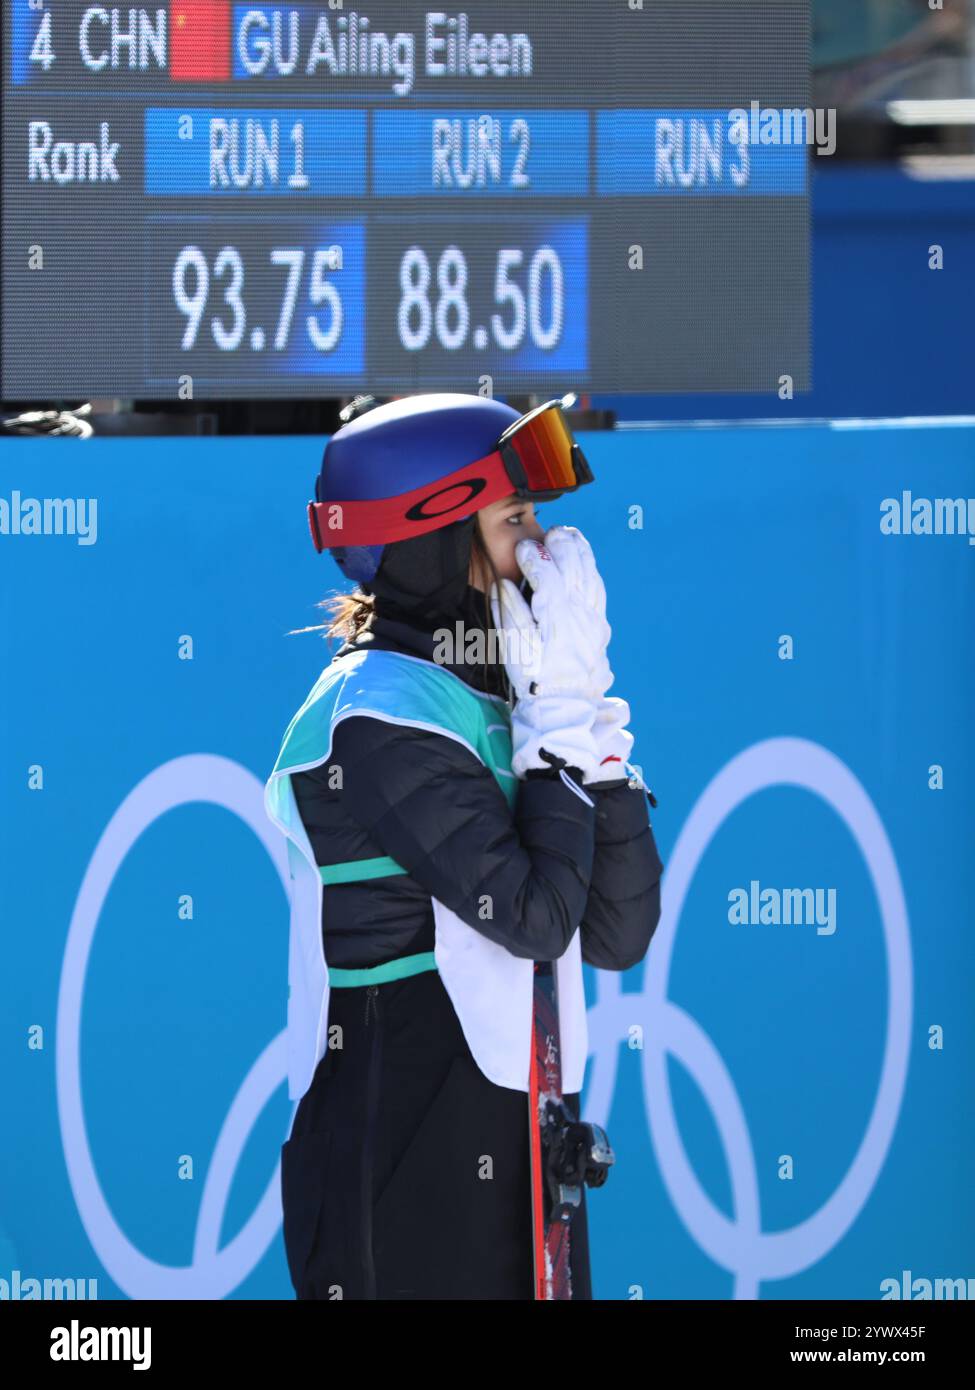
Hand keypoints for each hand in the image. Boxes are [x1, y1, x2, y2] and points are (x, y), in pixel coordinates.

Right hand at [489, 535, 602, 699]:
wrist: (566, 708)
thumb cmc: (535, 680)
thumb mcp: (515, 650)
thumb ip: (510, 613)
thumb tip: (503, 584)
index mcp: (556, 618)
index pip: (547, 576)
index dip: (535, 558)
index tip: (523, 548)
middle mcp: (579, 614)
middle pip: (574, 568)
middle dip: (561, 546)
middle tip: (548, 533)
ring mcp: (593, 619)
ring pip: (591, 575)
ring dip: (581, 551)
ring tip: (569, 534)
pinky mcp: (600, 626)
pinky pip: (599, 589)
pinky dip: (592, 569)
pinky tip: (584, 560)